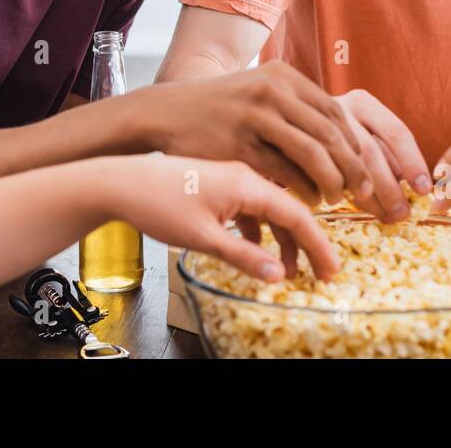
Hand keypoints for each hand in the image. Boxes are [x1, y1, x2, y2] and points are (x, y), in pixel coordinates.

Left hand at [105, 153, 339, 280]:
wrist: (119, 180)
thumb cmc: (157, 204)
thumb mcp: (202, 237)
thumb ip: (243, 256)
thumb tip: (279, 276)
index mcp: (247, 182)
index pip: (298, 213)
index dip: (318, 245)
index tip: (331, 271)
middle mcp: (245, 174)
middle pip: (289, 209)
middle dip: (306, 244)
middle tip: (318, 275)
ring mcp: (232, 176)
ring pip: (270, 208)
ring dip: (281, 239)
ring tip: (285, 272)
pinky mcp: (218, 182)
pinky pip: (251, 205)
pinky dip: (259, 228)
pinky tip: (255, 250)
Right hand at [133, 62, 429, 220]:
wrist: (165, 112)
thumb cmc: (219, 110)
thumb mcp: (260, 94)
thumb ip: (297, 110)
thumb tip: (344, 141)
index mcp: (284, 77)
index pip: (338, 112)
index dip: (358, 145)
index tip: (369, 171)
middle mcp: (274, 90)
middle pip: (332, 132)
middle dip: (355, 167)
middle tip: (365, 193)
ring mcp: (255, 115)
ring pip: (312, 151)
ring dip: (332, 180)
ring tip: (337, 200)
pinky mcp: (238, 142)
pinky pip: (282, 169)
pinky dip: (301, 189)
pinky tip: (308, 202)